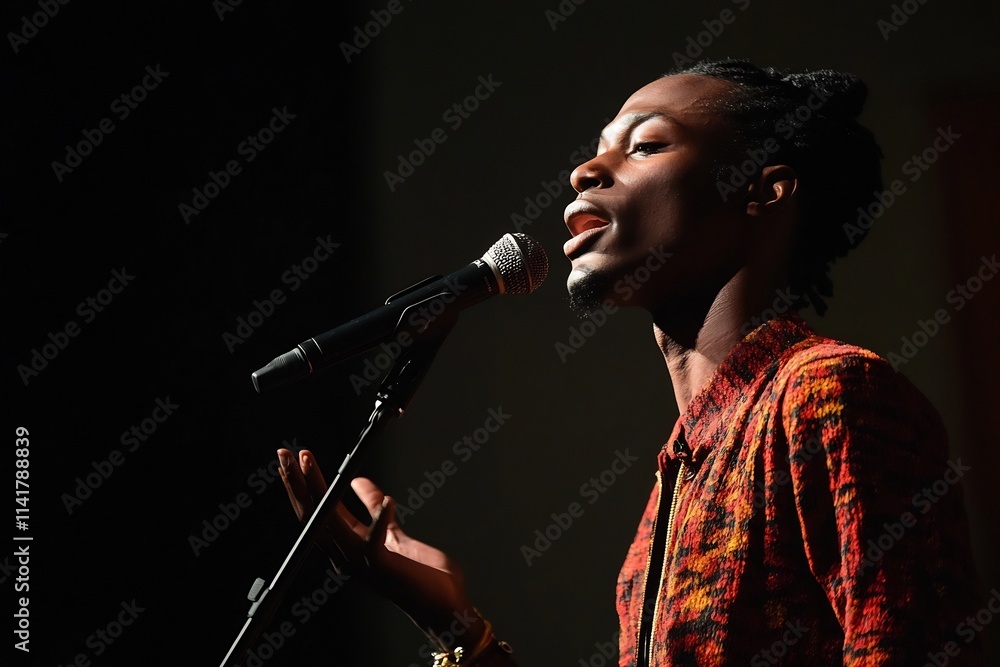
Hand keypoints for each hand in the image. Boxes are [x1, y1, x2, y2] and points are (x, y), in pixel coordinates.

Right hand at [276, 448, 487, 647]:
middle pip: (313, 515)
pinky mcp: (382, 566)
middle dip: (297, 482)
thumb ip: (373, 507)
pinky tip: (388, 499)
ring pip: (329, 522)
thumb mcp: (393, 531)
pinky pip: (375, 539)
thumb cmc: (421, 574)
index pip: (318, 513)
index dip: (304, 486)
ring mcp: (361, 562)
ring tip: (309, 462)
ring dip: (318, 489)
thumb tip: (358, 481)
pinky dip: (380, 518)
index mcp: (349, 546)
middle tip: (286, 453)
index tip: (295, 458)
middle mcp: (347, 556)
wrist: (444, 607)